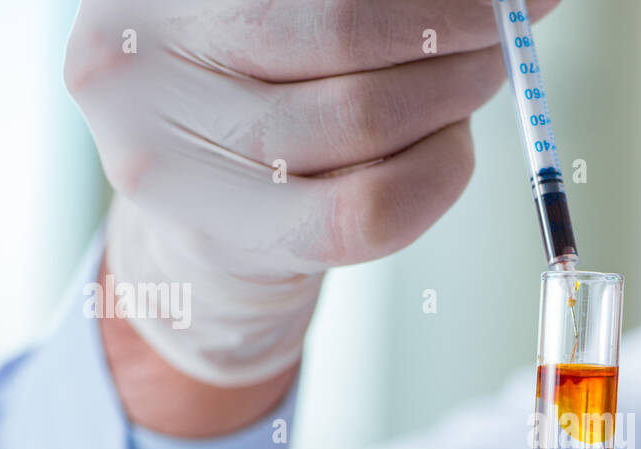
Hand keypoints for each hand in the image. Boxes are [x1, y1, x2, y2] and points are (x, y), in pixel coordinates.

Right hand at [65, 0, 559, 385]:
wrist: (196, 217)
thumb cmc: (252, 92)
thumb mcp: (276, 24)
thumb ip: (356, 6)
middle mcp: (136, 51)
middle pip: (347, 31)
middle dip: (452, 28)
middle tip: (503, 28)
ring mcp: (166, 151)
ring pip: (365, 119)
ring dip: (453, 95)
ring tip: (478, 78)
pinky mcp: (222, 234)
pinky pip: (372, 206)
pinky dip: (440, 171)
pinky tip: (452, 147)